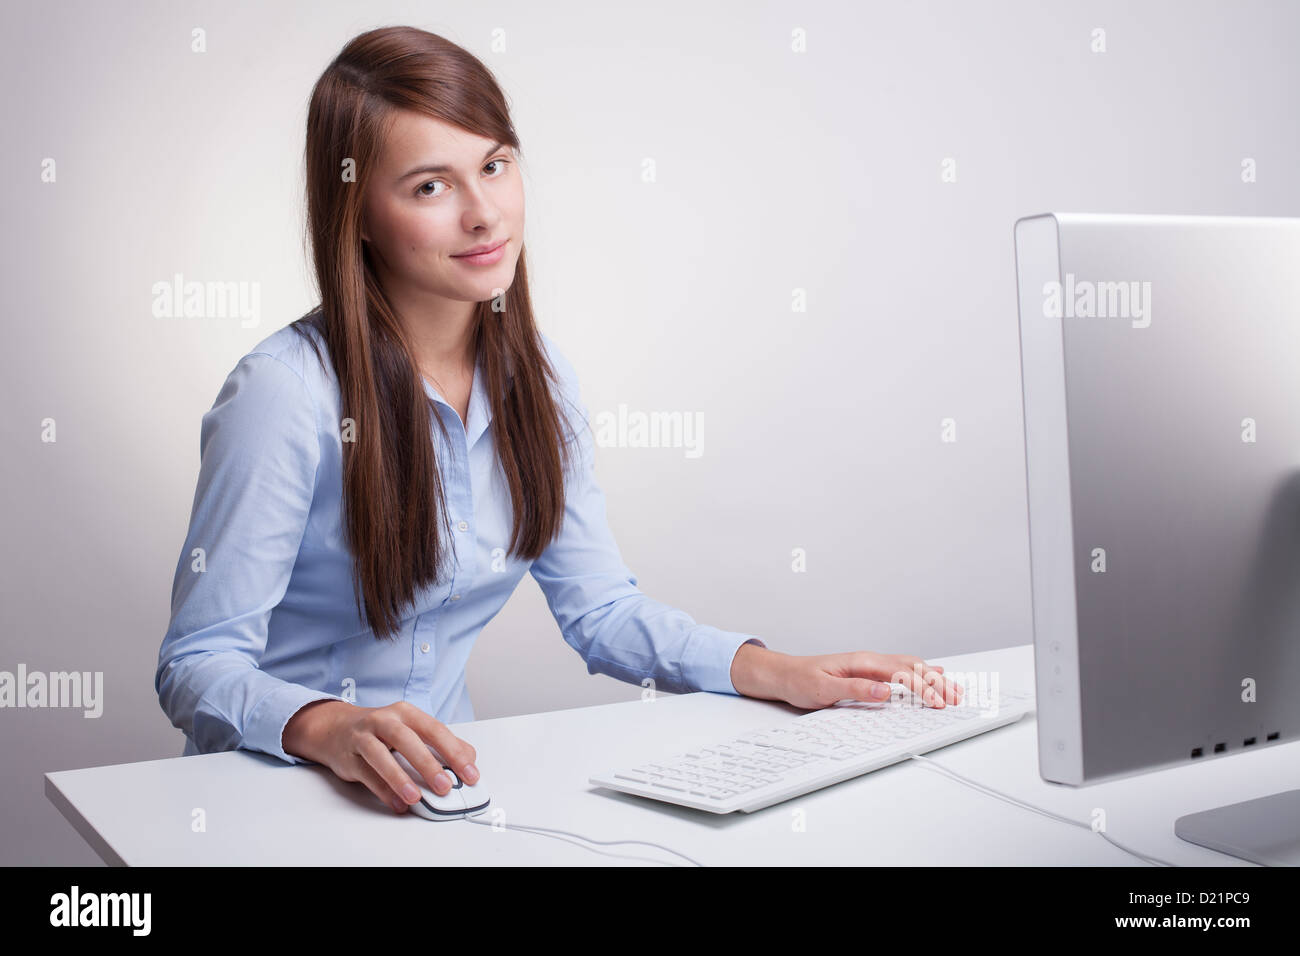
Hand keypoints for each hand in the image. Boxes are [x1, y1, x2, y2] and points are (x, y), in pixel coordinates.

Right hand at [282, 699, 479, 813]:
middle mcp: (384, 720)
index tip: (470, 773)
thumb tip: (469, 759)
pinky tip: (398, 803)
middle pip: (407, 739)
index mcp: (406, 712)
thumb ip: (441, 743)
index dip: (454, 752)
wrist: (336, 727)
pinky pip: (366, 774)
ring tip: (417, 798)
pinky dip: (383, 790)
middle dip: (428, 764)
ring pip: (380, 756)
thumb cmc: (381, 730)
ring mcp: (363, 737)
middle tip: (445, 786)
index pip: (434, 730)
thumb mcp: (412, 728)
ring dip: (400, 778)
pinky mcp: (348, 757)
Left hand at [731, 646, 963, 710]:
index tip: (938, 702)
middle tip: (957, 698)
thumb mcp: (823, 689)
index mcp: (862, 662)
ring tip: (953, 690)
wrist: (784, 674)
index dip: (923, 688)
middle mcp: (869, 660)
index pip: (901, 674)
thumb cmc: (801, 681)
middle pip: (912, 667)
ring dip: (933, 678)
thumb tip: (884, 690)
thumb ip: (855, 689)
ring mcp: (870, 664)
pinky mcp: (868, 671)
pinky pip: (901, 669)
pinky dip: (921, 673)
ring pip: (909, 666)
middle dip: (937, 682)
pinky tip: (932, 674)